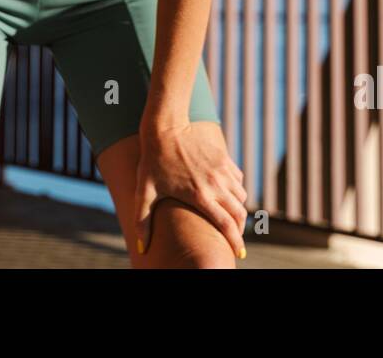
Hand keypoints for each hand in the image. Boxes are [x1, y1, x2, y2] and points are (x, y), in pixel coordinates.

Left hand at [133, 121, 247, 258]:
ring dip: (238, 209)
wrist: (165, 128)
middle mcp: (215, 184)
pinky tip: (227, 194)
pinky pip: (238, 180)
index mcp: (200, 196)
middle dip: (240, 229)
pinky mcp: (224, 158)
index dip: (236, 242)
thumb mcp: (145, 192)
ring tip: (229, 217)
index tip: (240, 254)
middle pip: (239, 213)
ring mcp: (221, 170)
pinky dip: (236, 191)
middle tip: (234, 238)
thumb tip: (141, 247)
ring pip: (241, 197)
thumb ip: (143, 220)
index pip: (226, 225)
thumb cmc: (152, 161)